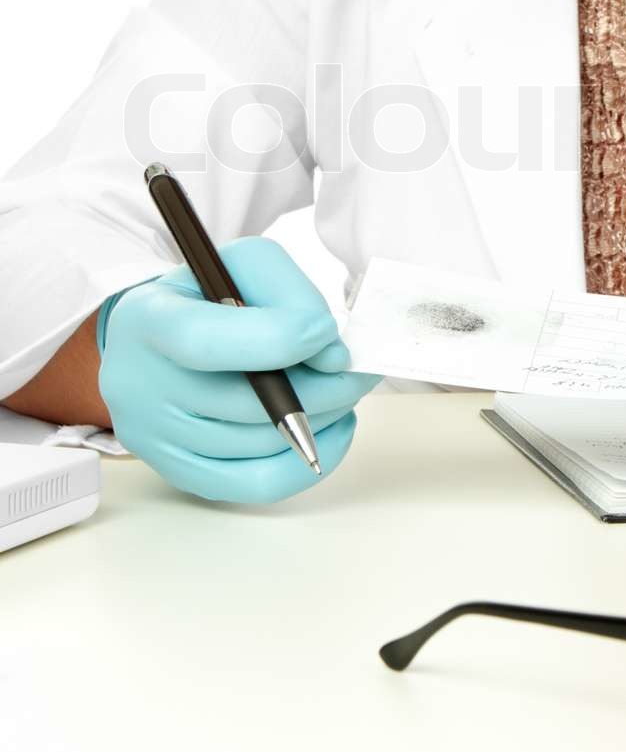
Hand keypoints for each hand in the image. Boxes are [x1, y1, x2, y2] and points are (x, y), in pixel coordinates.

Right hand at [98, 236, 381, 503]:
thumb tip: (329, 355)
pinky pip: (256, 485)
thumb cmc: (206, 299)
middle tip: (360, 369)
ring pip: (259, 444)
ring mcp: (156, 438)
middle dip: (322, 386)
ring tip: (345, 390)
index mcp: (147, 320)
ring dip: (323, 417)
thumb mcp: (241, 266)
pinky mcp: (179, 472)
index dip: (276, 339)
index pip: (203, 340)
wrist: (151, 342)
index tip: (327, 332)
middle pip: (244, 403)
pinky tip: (334, 427)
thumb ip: (287, 293)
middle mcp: (140, 385)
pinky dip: (309, 460)